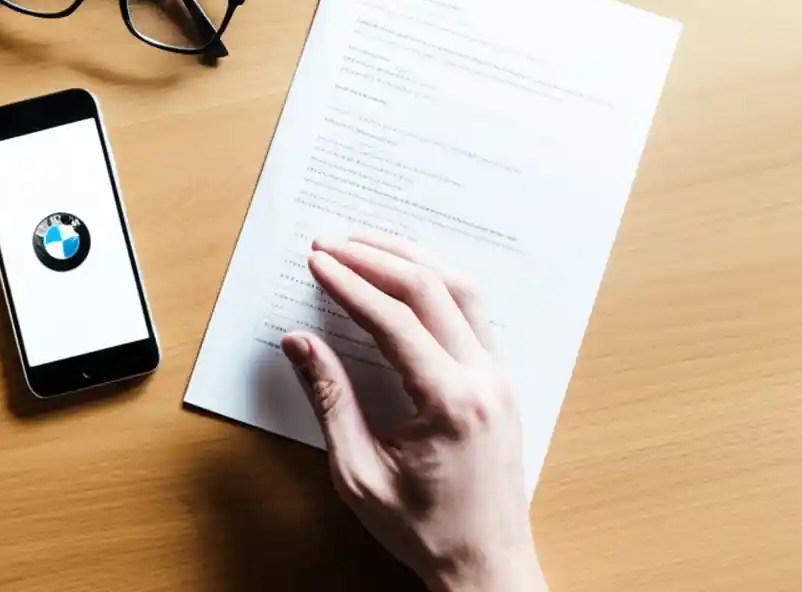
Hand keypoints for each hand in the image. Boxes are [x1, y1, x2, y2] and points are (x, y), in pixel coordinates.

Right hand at [281, 234, 546, 591]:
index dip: (350, 284)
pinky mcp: (502, 381)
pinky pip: (475, 312)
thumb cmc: (424, 531)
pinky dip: (438, 282)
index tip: (317, 262)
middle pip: (432, 289)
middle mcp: (484, 380)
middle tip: (331, 243)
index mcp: (451, 403)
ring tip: (366, 244)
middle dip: (376, 257)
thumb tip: (299, 342)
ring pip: (463, 289)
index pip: (396, 320)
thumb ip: (330, 400)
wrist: (485, 567)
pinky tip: (409, 275)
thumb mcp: (359, 474)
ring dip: (413, 258)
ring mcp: (500, 377)